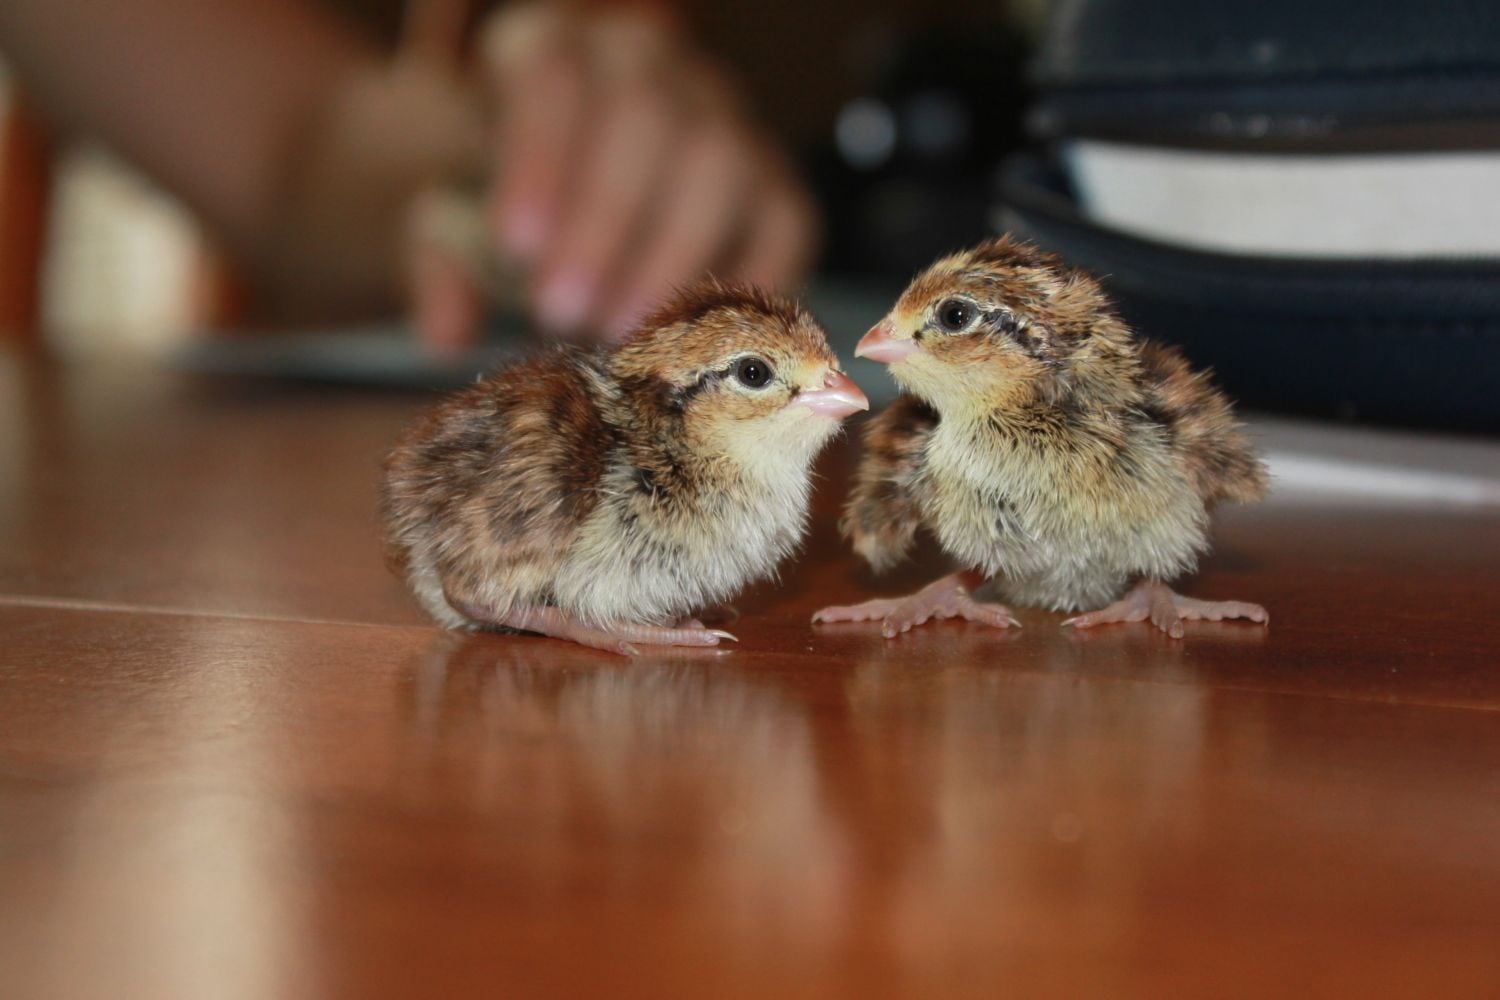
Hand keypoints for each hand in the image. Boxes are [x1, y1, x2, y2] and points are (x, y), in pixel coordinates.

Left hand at [410, 1, 820, 351]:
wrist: (571, 193)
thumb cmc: (512, 199)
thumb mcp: (452, 214)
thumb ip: (442, 261)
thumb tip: (444, 329)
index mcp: (555, 46)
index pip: (556, 77)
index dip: (540, 159)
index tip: (516, 248)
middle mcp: (650, 64)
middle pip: (646, 118)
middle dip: (604, 223)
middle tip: (562, 311)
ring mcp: (723, 116)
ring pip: (718, 163)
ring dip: (667, 256)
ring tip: (618, 330)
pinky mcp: (774, 183)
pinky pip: (784, 223)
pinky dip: (749, 281)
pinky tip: (696, 336)